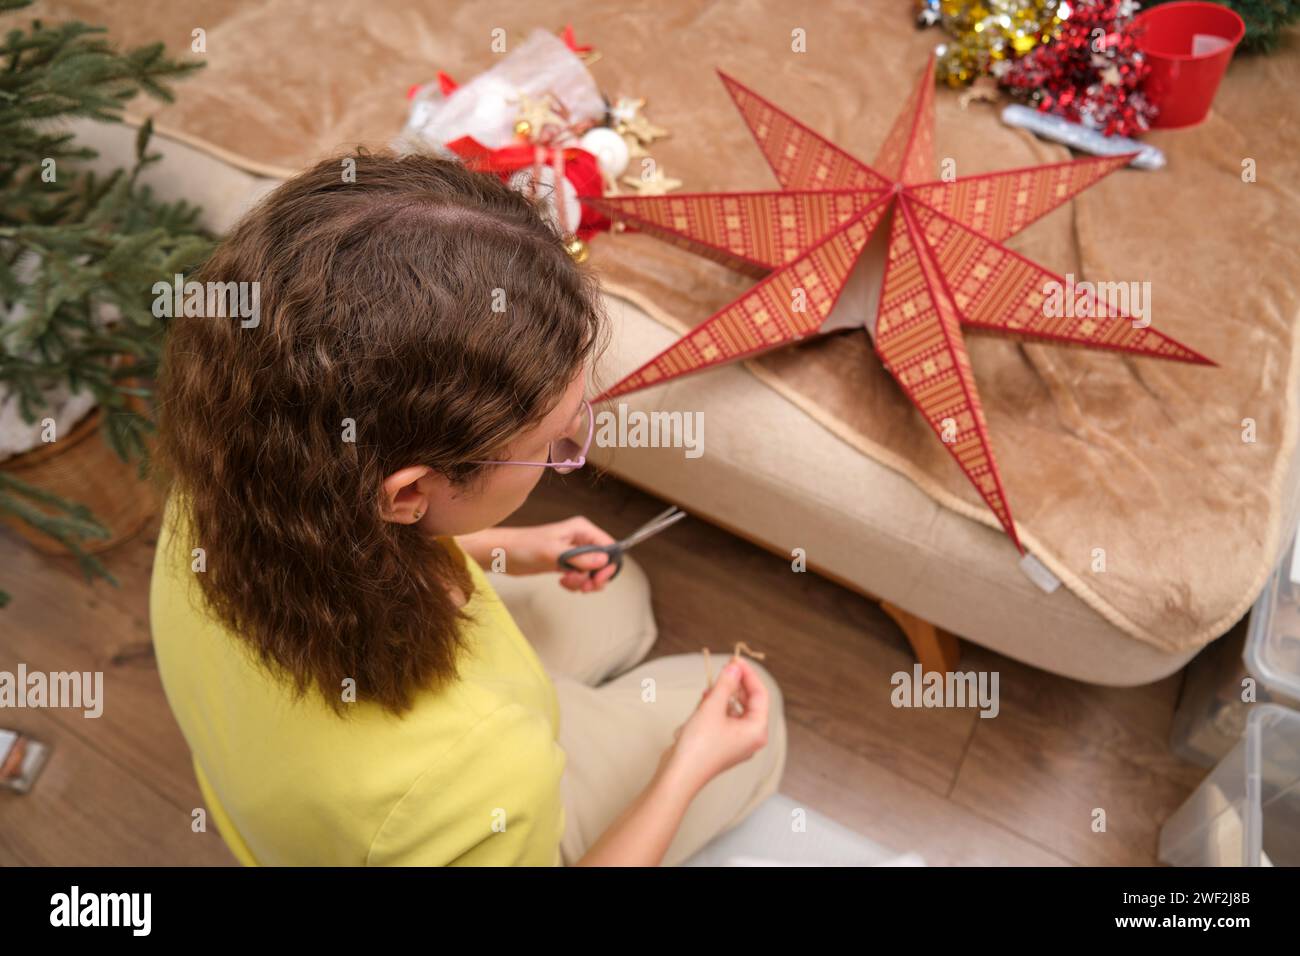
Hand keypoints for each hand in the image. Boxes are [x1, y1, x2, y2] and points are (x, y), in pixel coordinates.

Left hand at [499, 517, 619, 591]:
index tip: (597, 580)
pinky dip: (575, 584)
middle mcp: (581, 539)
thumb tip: (604, 561)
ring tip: (568, 582)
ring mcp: (573, 552)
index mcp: (582, 529)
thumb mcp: (553, 553)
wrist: (504, 554)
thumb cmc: (525, 546)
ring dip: (583, 582)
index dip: (608, 565)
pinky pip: (580, 576)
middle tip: (583, 587)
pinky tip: (562, 582)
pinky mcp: (565, 563)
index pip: (608, 546)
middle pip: (603, 561)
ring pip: (592, 572)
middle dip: (595, 577)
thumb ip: (579, 558)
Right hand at [660, 659, 769, 795]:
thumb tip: (734, 668)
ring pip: (736, 711)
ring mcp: (738, 744)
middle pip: (749, 702)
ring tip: (710, 687)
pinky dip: (717, 709)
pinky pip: (726, 721)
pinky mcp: (724, 746)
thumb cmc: (698, 745)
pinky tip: (704, 701)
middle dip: (736, 684)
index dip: (748, 674)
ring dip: (724, 696)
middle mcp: (751, 738)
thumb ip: (725, 685)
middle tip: (725, 667)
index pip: (760, 694)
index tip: (735, 659)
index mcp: (757, 730)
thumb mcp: (712, 707)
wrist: (679, 775)